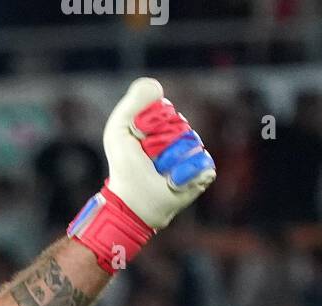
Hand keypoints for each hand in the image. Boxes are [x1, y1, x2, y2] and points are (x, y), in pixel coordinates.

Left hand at [68, 77, 214, 273]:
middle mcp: (182, 135)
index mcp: (164, 123)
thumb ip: (131, 104)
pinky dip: (186, 175)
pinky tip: (173, 182)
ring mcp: (194, 152)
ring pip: (193, 146)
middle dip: (162, 145)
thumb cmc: (124, 166)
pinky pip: (203, 165)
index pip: (168, 113)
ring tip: (161, 172)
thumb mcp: (118, 130)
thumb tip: (157, 88)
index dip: (153, 126)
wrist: (134, 201)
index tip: (139, 140)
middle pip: (182, 128)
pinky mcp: (203, 171)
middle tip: (150, 159)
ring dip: (173, 162)